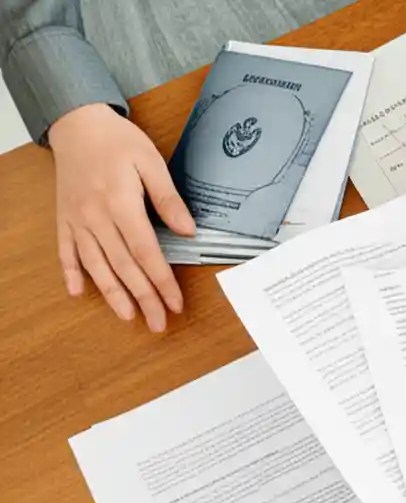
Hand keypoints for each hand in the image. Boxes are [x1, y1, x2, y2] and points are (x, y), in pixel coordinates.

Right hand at [48, 103, 194, 331]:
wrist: (77, 124)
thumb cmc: (118, 141)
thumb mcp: (151, 162)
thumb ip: (169, 199)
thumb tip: (188, 231)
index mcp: (120, 204)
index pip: (146, 253)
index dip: (162, 281)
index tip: (176, 303)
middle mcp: (95, 217)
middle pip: (123, 266)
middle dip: (144, 298)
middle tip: (159, 323)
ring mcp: (77, 220)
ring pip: (96, 265)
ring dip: (112, 294)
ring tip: (128, 316)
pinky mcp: (64, 219)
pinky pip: (66, 251)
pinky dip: (71, 273)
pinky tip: (78, 293)